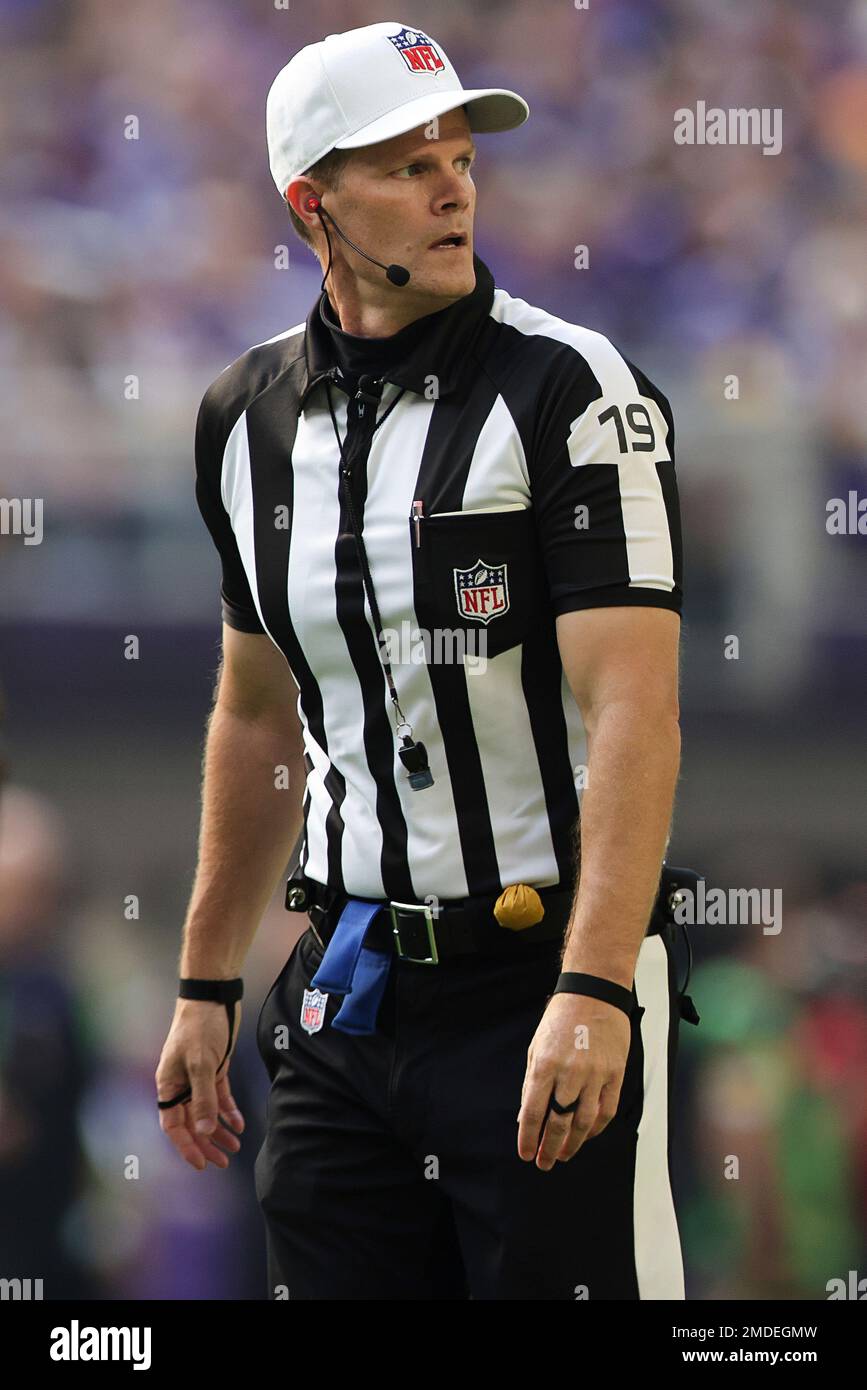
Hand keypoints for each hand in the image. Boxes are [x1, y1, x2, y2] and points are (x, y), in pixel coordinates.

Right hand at [156, 999, 245, 1170]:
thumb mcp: (201, 1064)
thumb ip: (203, 1098)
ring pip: (207, 1112)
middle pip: (191, 1123)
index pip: (173, 1126)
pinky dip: (229, 1111)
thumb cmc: (200, 1027)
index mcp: (168, 1086)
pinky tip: (240, 1124)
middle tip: (224, 1162)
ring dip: (220, 1130)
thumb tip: (204, 1130)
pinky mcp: (214, 1068)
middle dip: (207, 1144)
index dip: (187, 1147)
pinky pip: (220, 1096)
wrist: (212, 996)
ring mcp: (198, 1077)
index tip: (201, 1165)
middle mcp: (180, 1085)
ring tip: (236, 1147)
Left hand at [517, 992, 630, 1169]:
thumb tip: (525, 1117)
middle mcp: (570, 1073)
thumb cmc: (561, 1018)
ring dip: (573, 1144)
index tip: (526, 1154)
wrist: (593, 994)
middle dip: (549, 1148)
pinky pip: (606, 1111)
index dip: (528, 1137)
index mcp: (545, 1064)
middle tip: (544, 1162)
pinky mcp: (615, 1075)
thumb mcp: (536, 1047)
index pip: (533, 1111)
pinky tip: (586, 1135)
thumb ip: (531, 1083)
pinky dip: (595, 1128)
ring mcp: (595, 1075)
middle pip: (559, 1122)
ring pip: (584, 1122)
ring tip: (563, 1155)